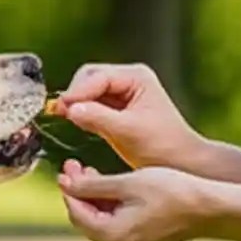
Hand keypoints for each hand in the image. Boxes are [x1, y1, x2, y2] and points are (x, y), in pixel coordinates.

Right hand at [50, 63, 204, 169]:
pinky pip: (94, 104)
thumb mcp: (128, 132)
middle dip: (75, 94)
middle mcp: (130, 79)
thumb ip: (98, 118)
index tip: (61, 108)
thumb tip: (69, 108)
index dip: (77, 91)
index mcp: (137, 77)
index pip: (97, 76)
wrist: (182, 163)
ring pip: (89, 90)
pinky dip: (84, 112)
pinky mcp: (119, 109)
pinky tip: (77, 122)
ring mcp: (124, 93)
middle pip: (90, 78)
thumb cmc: (162, 147)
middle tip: (59, 113)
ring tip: (65, 117)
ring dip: (78, 103)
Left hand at [58, 159, 210, 240]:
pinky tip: (112, 186)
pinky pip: (115, 226)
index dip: (69, 186)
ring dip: (94, 197)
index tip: (68, 164)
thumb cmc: (170, 191)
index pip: (76, 211)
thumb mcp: (127, 182)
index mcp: (111, 235)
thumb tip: (65, 183)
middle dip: (79, 192)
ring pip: (99, 221)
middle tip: (76, 164)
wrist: (208, 208)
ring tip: (92, 171)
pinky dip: (109, 206)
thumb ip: (92, 185)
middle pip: (85, 219)